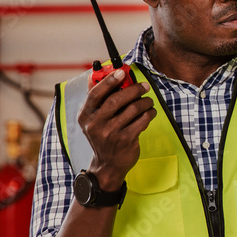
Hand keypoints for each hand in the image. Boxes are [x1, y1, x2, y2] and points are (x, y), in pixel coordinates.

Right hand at [77, 69, 156, 189]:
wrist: (108, 164)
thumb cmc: (103, 135)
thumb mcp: (93, 119)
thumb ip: (96, 98)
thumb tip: (95, 74)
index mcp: (85, 115)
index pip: (96, 93)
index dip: (109, 80)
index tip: (122, 72)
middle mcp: (95, 124)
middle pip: (116, 99)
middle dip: (134, 89)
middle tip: (144, 86)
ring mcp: (110, 133)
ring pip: (133, 109)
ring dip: (145, 102)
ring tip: (148, 101)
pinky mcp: (125, 140)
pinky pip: (142, 120)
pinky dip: (149, 113)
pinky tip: (150, 112)